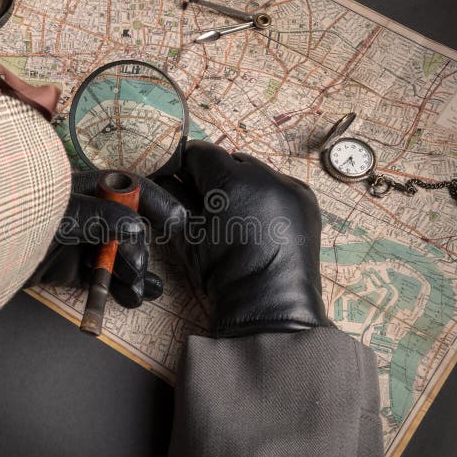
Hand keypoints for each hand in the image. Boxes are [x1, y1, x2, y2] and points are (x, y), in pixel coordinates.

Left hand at [25, 170, 185, 307]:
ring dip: (135, 272)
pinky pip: (101, 277)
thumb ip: (93, 217)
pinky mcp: (70, 269)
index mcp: (83, 188)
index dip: (154, 202)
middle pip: (128, 228)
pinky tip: (134, 297)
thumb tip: (135, 229)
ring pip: (119, 256)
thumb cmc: (8, 218)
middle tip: (135, 269)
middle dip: (138, 249)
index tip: (177, 223)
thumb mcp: (52, 213)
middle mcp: (86, 213)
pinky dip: (118, 288)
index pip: (128, 188)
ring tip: (142, 290)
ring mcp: (79, 242)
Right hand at [158, 141, 331, 336]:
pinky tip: (258, 221)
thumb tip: (150, 180)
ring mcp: (290, 186)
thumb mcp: (185, 236)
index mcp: (232, 181)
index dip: (184, 165)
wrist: (268, 303)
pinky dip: (266, 196)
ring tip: (235, 216)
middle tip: (205, 205)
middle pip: (229, 160)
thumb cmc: (223, 272)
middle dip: (215, 177)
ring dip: (241, 185)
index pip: (201, 152)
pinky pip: (279, 186)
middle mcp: (266, 176)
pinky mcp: (306, 200)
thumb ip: (165, 202)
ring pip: (256, 172)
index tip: (179, 180)